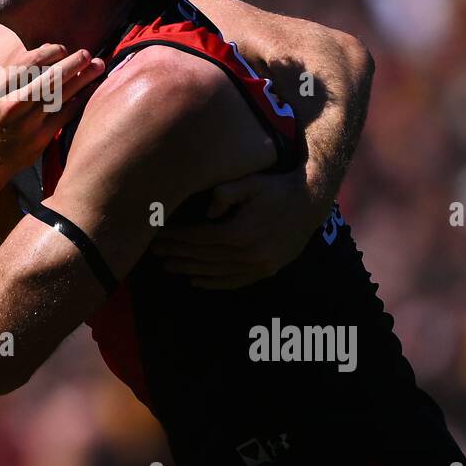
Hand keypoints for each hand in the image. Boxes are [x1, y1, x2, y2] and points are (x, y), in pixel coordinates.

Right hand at [0, 43, 104, 170]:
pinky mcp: (41, 137)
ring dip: (83, 78)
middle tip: (87, 54)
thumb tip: (48, 47)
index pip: (27, 63)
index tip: (63, 49)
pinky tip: (93, 89)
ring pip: (61, 95)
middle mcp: (12, 104)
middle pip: (48, 78)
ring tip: (98, 67)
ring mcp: (28, 123)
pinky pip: (67, 114)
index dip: (49, 52)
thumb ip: (19, 70)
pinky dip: (82, 99)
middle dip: (72, 63)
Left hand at [147, 166, 330, 288]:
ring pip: (215, 272)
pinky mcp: (266, 271)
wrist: (310, 202)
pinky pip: (234, 282)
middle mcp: (248, 254)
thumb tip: (206, 213)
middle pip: (202, 257)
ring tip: (168, 266)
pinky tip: (195, 281)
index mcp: (240, 232)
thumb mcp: (250, 182)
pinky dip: (213, 283)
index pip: (197, 238)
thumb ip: (225, 193)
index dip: (175, 238)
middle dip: (176, 254)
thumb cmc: (275, 188)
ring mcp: (258, 266)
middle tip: (154, 252)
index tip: (157, 236)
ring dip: (189, 270)